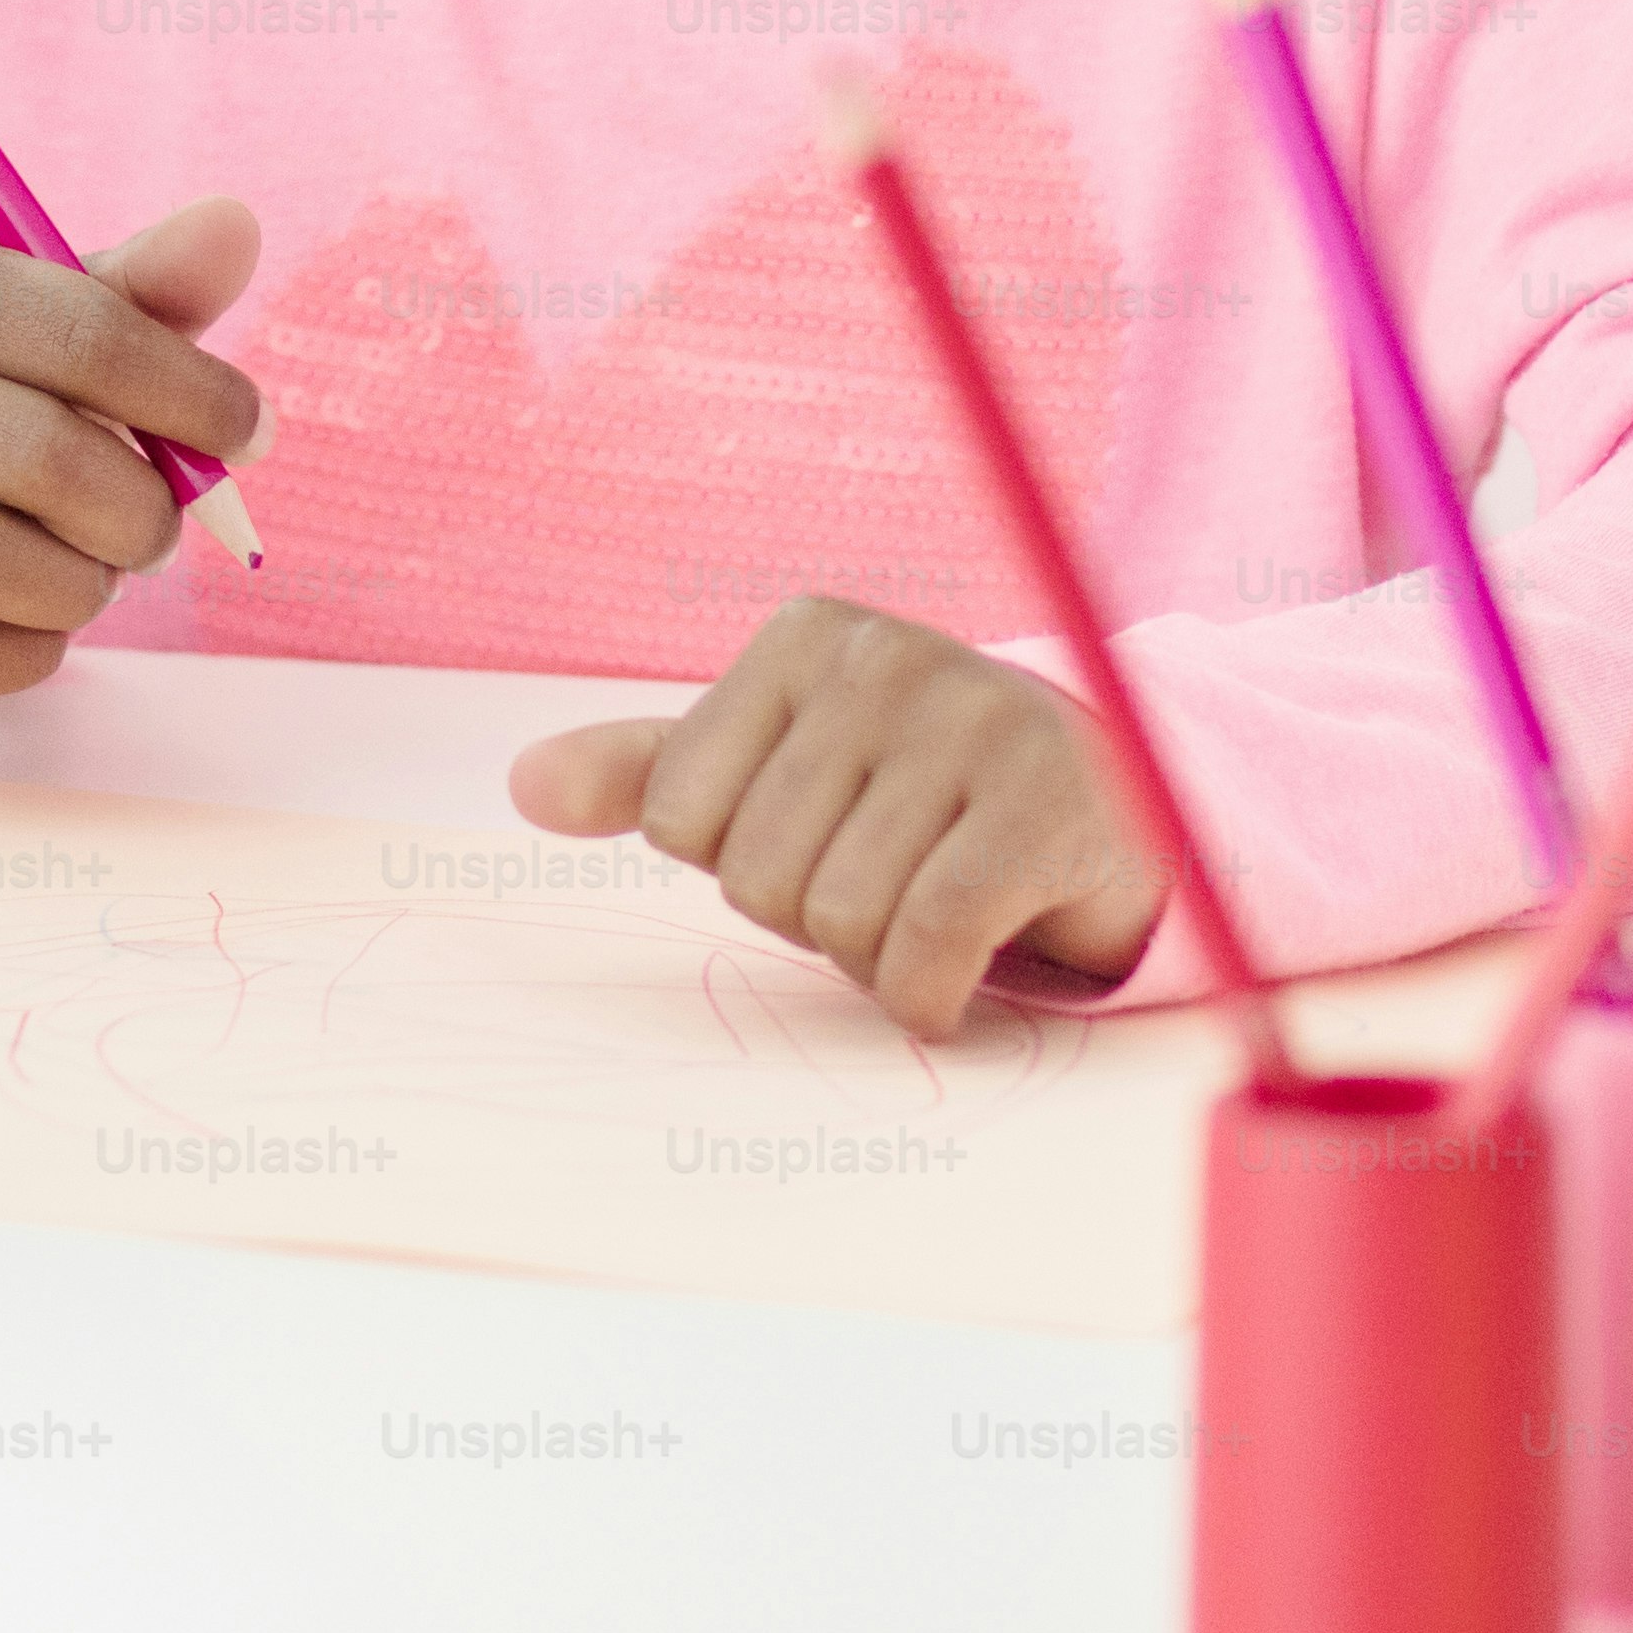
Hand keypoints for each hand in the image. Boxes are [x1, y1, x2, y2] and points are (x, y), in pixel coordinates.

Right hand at [0, 199, 263, 694]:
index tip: (251, 433)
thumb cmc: (30, 392)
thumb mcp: (93, 323)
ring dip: (82, 583)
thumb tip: (236, 224)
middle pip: (45, 458)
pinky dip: (29, 649)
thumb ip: (164, 284)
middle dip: (141, 511)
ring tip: (95, 568)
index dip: (194, 395)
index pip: (87, 337)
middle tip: (160, 527)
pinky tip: (41, 615)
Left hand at [507, 596, 1165, 1038]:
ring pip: (841, 918)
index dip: (744, 863)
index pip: (682, 817)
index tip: (827, 836)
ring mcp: (976, 719)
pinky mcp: (1044, 803)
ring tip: (937, 904)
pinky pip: (926, 942)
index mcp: (804, 637)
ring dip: (879, 960)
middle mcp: (889, 656)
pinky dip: (927, 995)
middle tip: (894, 878)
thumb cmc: (915, 797)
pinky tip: (962, 970)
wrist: (1110, 811)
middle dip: (816, 917)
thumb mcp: (777, 770)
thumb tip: (523, 788)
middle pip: (759, 876)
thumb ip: (652, 775)